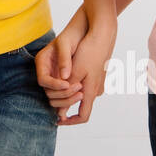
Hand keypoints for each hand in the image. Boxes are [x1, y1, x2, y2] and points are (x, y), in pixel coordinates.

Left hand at [37, 6, 115, 124]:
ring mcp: (99, 83)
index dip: (70, 122)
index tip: (57, 120)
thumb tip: (59, 112)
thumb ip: (67, 92)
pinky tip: (68, 73)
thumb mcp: (75, 71)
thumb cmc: (88, 50)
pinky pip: (85, 84)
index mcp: (92, 91)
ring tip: (59, 82)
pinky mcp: (98, 75)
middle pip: (81, 105)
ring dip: (70, 92)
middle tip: (53, 96)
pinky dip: (75, 83)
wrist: (102, 34)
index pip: (83, 117)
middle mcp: (97, 90)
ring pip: (82, 94)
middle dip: (66, 103)